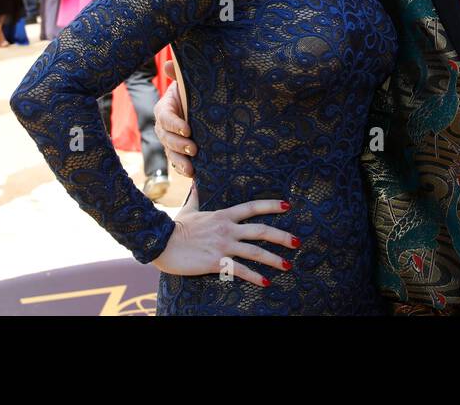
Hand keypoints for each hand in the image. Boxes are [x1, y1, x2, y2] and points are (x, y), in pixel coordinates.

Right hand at [151, 199, 296, 285]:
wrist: (161, 243)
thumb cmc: (175, 227)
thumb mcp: (190, 208)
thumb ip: (196, 194)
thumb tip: (195, 178)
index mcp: (223, 215)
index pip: (252, 207)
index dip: (271, 205)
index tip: (288, 205)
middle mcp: (227, 229)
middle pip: (261, 230)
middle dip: (282, 236)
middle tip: (298, 242)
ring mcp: (223, 246)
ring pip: (255, 252)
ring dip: (274, 259)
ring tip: (288, 265)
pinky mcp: (216, 262)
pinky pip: (240, 270)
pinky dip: (255, 277)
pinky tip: (266, 282)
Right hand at [155, 67, 197, 175]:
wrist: (199, 106)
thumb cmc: (192, 93)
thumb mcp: (186, 83)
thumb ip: (177, 75)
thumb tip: (169, 63)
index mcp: (164, 109)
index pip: (165, 118)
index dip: (175, 124)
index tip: (188, 129)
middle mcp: (164, 128)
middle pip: (167, 138)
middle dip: (179, 145)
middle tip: (194, 148)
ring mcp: (170, 142)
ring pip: (171, 153)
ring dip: (180, 162)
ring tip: (191, 168)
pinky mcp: (179, 153)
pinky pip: (178, 163)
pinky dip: (184, 170)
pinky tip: (195, 176)